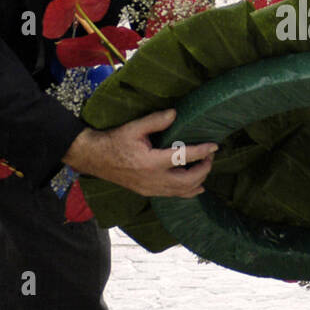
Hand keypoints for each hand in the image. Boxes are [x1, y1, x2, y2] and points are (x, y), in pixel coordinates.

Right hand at [63, 108, 215, 196]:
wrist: (95, 158)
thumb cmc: (114, 141)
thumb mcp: (134, 127)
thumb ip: (156, 121)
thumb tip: (175, 114)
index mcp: (150, 162)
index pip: (183, 158)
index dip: (202, 152)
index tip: (214, 146)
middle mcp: (153, 180)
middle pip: (188, 180)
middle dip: (204, 169)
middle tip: (210, 156)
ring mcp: (151, 189)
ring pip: (183, 191)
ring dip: (198, 180)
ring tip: (205, 166)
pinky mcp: (148, 192)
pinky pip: (174, 195)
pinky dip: (189, 191)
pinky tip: (198, 186)